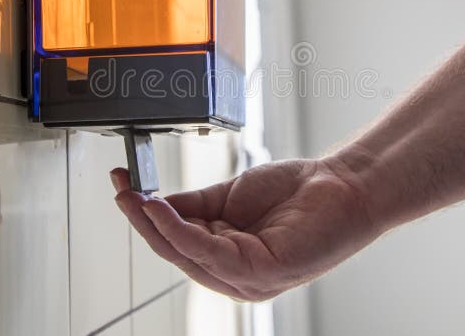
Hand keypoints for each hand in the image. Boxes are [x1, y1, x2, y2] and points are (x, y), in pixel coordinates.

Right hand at [111, 157, 379, 300]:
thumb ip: (192, 204)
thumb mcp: (230, 195)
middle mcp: (231, 274)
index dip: (145, 216)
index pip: (175, 242)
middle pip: (173, 251)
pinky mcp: (258, 274)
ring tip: (133, 196)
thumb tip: (152, 200)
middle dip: (142, 221)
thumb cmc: (295, 193)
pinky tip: (160, 208)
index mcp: (224, 255)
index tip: (124, 186)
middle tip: (121, 190)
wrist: (342, 187)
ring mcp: (245, 279)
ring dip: (153, 225)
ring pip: (185, 255)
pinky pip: (206, 253)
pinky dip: (179, 230)